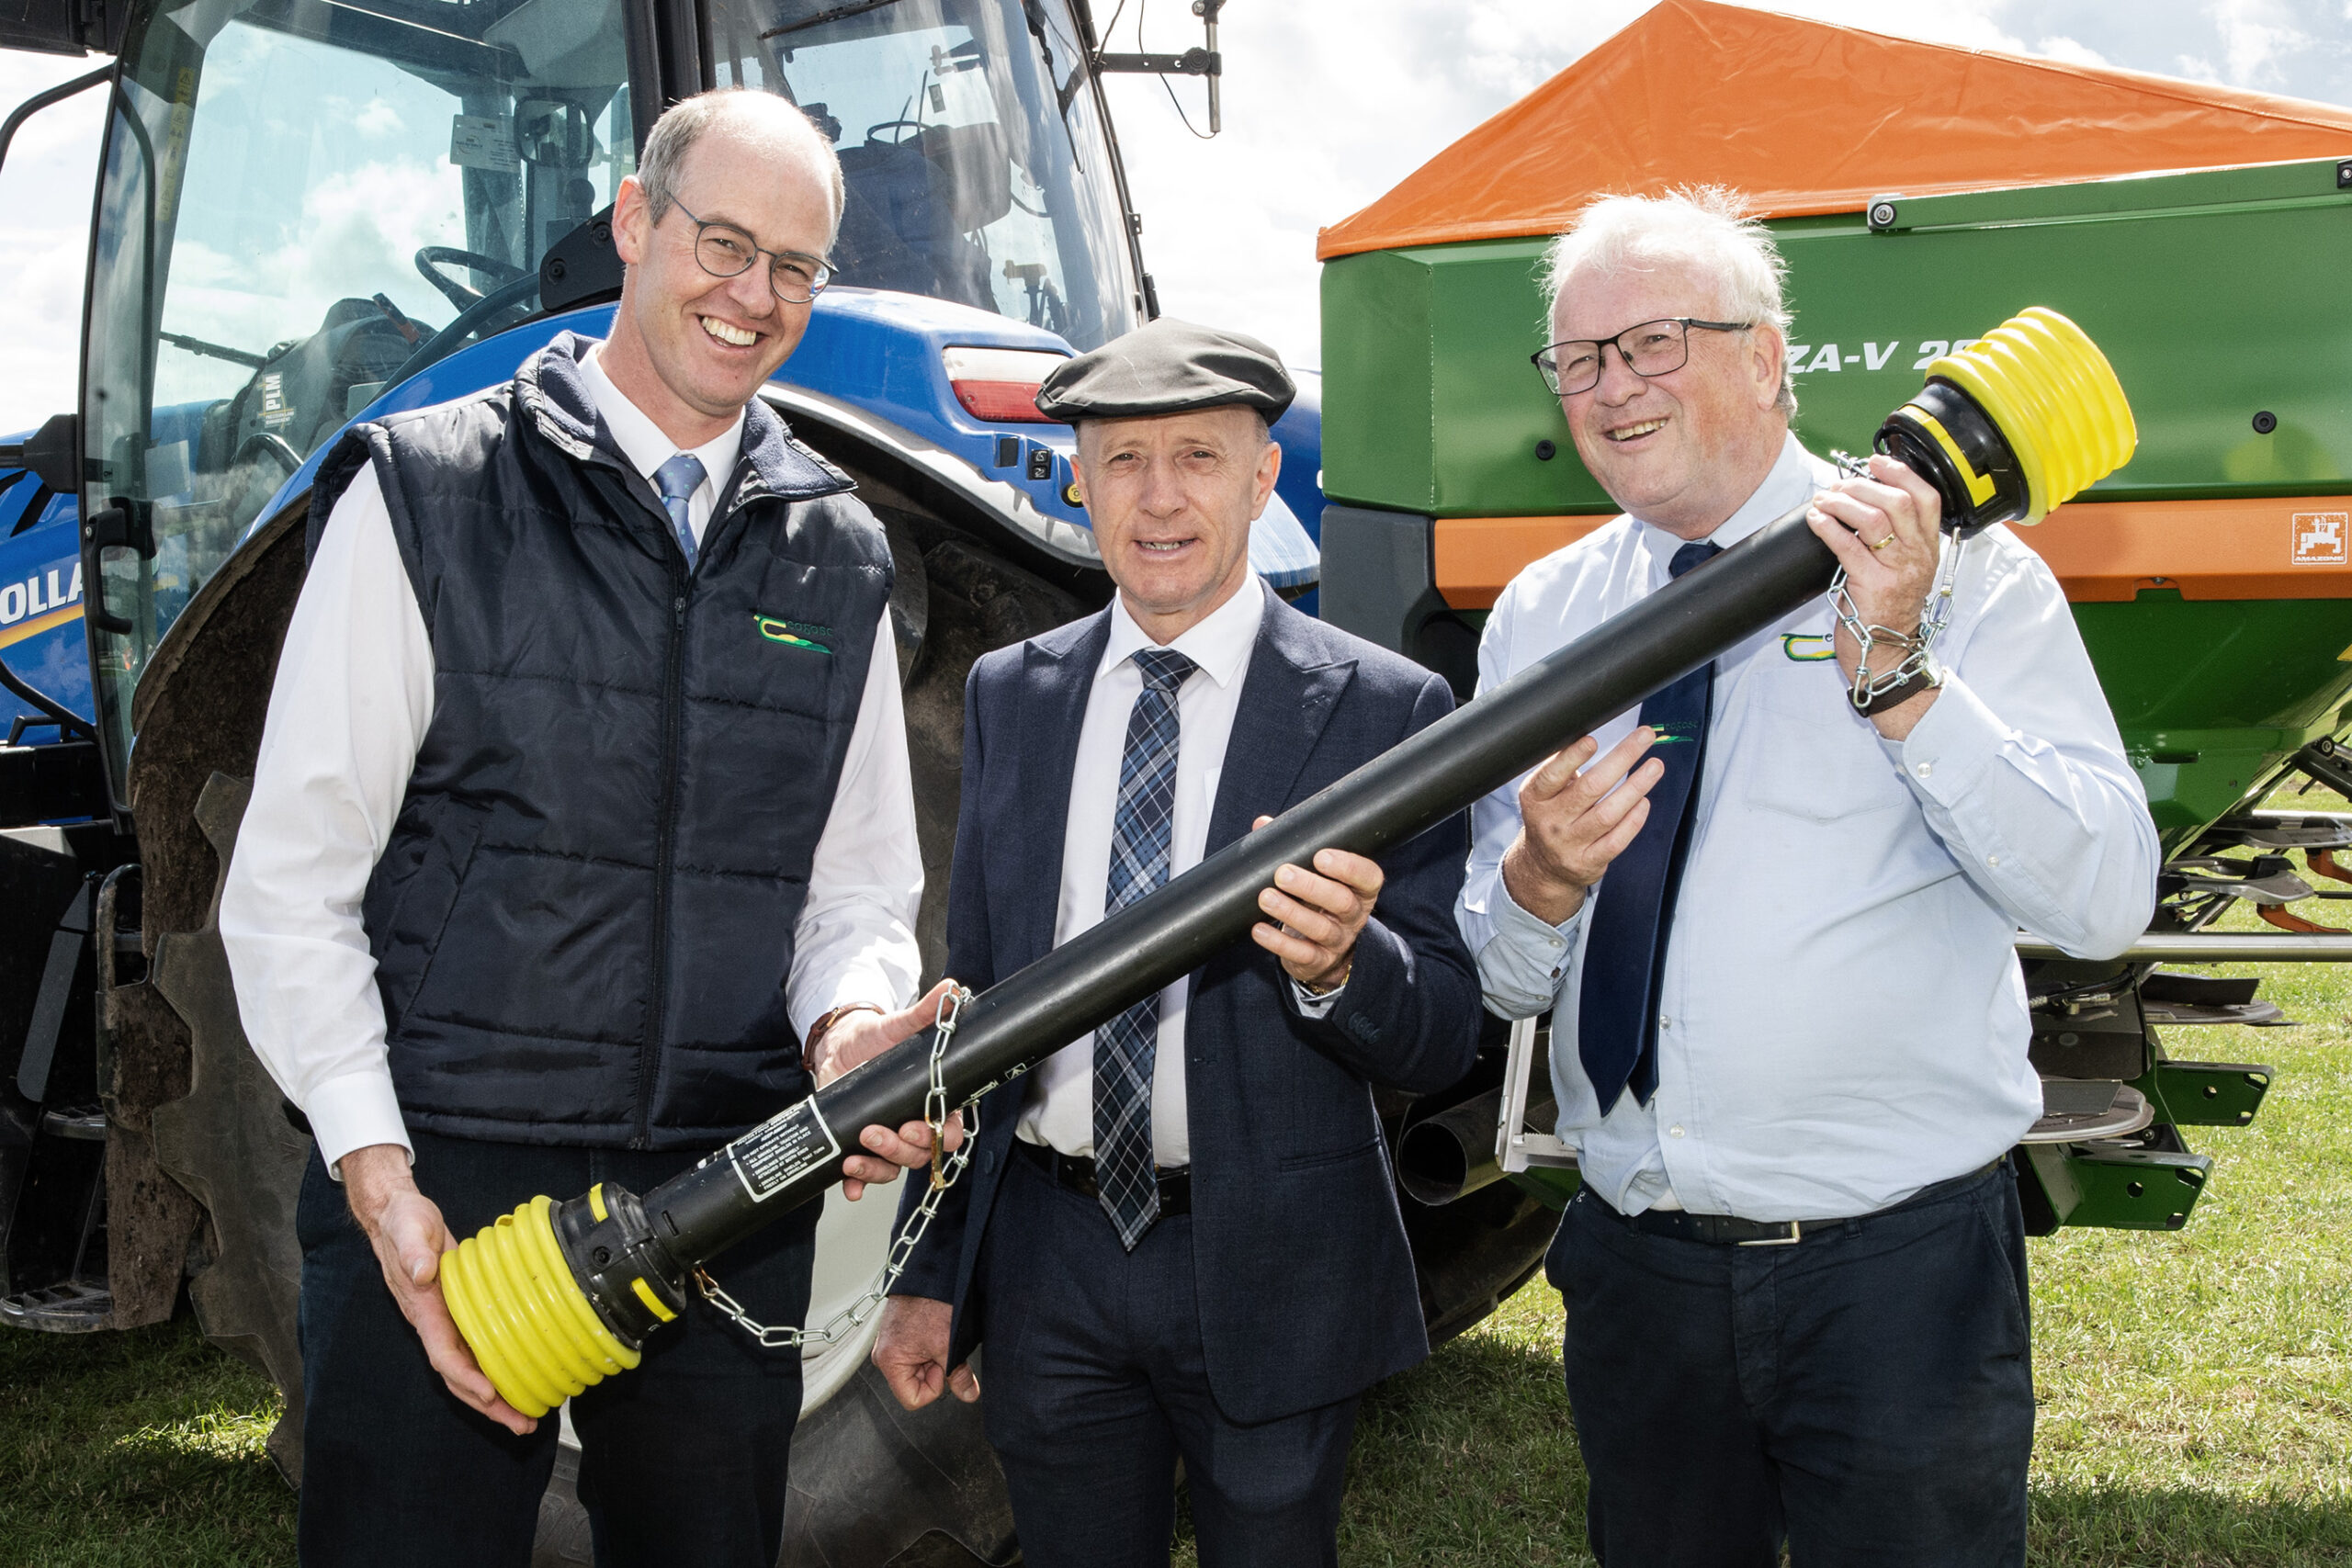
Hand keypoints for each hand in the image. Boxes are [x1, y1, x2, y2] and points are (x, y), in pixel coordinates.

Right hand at [341, 1143, 535, 1435]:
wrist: (398, 1215)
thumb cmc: (403, 1222)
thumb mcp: (408, 1229)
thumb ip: (414, 1251)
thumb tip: (423, 1274)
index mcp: (423, 1311)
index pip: (443, 1355)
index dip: (466, 1378)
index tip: (490, 1393)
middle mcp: (434, 1325)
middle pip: (459, 1377)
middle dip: (488, 1405)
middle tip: (522, 1425)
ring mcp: (447, 1322)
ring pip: (471, 1370)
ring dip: (496, 1397)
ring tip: (527, 1419)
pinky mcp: (461, 1313)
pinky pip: (479, 1350)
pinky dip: (498, 1369)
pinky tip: (521, 1379)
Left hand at [817, 978, 968, 1200]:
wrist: (841, 1045)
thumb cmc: (876, 1038)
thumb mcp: (899, 1025)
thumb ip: (925, 1013)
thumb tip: (950, 989)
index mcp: (934, 1101)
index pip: (949, 1131)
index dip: (936, 1136)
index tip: (914, 1125)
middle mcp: (914, 1124)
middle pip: (920, 1154)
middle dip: (898, 1149)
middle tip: (875, 1133)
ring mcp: (888, 1137)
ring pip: (894, 1168)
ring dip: (876, 1169)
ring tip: (854, 1158)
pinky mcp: (861, 1145)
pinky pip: (865, 1175)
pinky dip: (858, 1184)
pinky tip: (850, 1185)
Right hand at [873, 1294, 978, 1410]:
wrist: (929, 1273)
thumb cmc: (931, 1301)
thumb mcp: (948, 1344)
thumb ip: (958, 1375)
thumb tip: (968, 1394)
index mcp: (889, 1361)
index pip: (913, 1399)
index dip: (934, 1387)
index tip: (941, 1366)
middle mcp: (884, 1355)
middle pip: (914, 1385)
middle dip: (934, 1370)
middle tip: (941, 1347)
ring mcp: (890, 1345)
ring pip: (918, 1370)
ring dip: (934, 1358)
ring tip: (938, 1336)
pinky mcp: (899, 1336)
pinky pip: (917, 1355)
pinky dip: (930, 1348)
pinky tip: (935, 1332)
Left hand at [1248, 816, 1381, 991]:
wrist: (1324, 952)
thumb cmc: (1318, 902)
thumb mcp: (1316, 877)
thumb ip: (1295, 850)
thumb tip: (1263, 825)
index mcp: (1360, 890)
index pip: (1368, 877)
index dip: (1349, 867)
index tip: (1321, 855)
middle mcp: (1353, 916)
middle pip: (1341, 901)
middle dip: (1311, 886)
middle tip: (1283, 873)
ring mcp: (1337, 941)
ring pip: (1319, 928)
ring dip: (1290, 912)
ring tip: (1266, 897)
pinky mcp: (1317, 961)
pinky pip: (1301, 954)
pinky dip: (1278, 942)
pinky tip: (1259, 930)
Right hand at [1500, 728, 1664, 924]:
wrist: (1543, 867)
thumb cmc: (1551, 816)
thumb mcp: (1543, 792)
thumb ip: (1560, 767)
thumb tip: (1587, 731)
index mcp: (1534, 798)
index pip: (1551, 775)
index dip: (1571, 758)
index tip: (1593, 740)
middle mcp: (1550, 822)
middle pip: (1589, 788)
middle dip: (1621, 759)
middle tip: (1645, 737)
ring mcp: (1569, 845)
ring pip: (1607, 814)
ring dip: (1635, 786)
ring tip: (1655, 766)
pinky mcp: (1588, 862)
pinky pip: (1616, 841)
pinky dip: (1633, 820)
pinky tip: (1644, 800)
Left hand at [1806, 452, 1944, 737]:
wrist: (1885, 656)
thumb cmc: (1885, 611)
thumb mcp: (1901, 571)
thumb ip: (1893, 539)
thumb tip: (1859, 501)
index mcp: (1928, 549)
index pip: (1927, 498)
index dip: (1901, 473)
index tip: (1876, 461)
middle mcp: (1918, 557)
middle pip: (1899, 502)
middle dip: (1864, 486)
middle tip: (1838, 487)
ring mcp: (1898, 572)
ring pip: (1875, 519)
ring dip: (1842, 503)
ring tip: (1823, 502)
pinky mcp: (1873, 587)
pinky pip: (1849, 546)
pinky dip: (1828, 526)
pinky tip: (1816, 519)